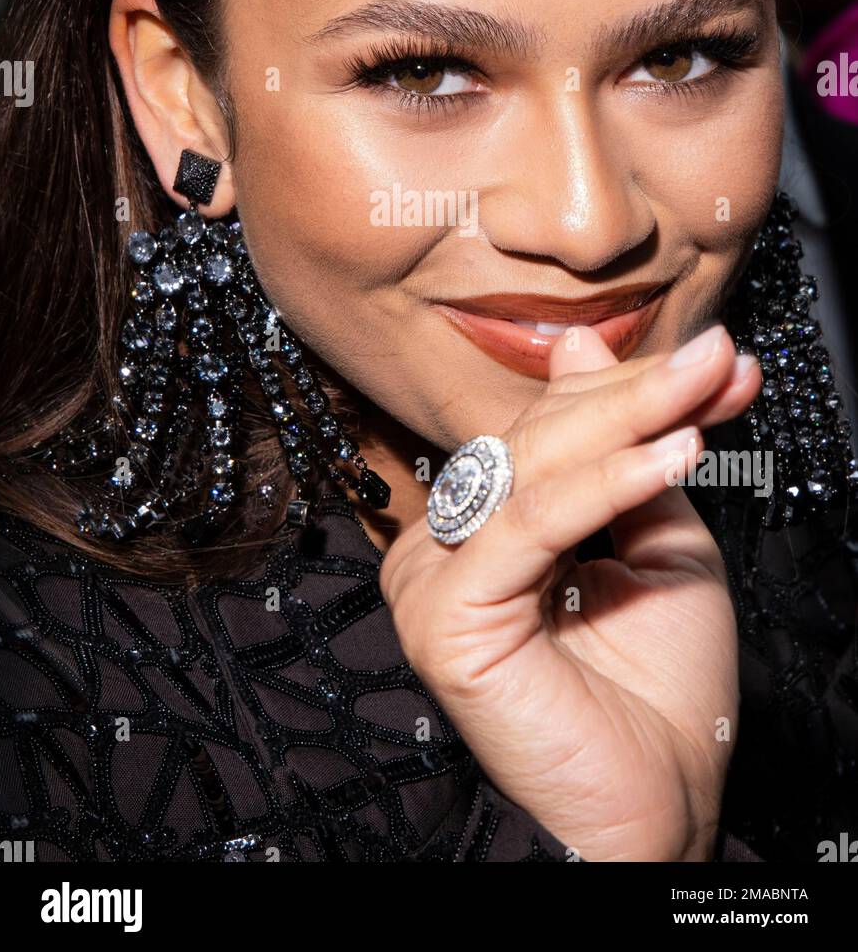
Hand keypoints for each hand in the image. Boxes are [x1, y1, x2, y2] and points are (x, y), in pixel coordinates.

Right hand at [379, 323, 759, 861]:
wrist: (661, 804)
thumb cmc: (659, 690)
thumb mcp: (657, 542)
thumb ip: (628, 453)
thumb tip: (586, 346)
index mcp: (489, 525)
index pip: (547, 427)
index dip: (629, 387)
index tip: (715, 361)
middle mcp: (449, 546)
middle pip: (536, 436)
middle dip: (637, 393)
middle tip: (715, 360)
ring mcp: (434, 579)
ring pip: (529, 467)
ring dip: (627, 419)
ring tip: (704, 390)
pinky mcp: (444, 615)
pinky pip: (528, 525)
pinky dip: (603, 482)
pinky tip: (673, 454)